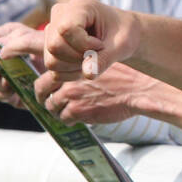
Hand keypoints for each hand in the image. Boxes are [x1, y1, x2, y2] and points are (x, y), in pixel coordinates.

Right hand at [0, 21, 47, 107]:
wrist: (68, 68)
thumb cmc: (55, 49)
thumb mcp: (42, 42)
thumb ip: (24, 42)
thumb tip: (0, 52)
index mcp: (8, 36)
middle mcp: (2, 53)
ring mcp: (4, 71)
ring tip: (9, 87)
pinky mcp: (9, 88)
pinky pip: (0, 94)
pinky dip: (5, 96)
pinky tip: (15, 94)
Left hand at [33, 63, 160, 124]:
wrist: (139, 89)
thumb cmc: (125, 76)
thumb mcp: (101, 61)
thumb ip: (83, 67)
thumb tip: (71, 72)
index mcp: (72, 67)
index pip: (45, 76)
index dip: (44, 85)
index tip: (46, 90)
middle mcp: (68, 80)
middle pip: (42, 92)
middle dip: (43, 98)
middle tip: (48, 103)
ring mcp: (72, 96)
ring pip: (52, 107)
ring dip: (58, 111)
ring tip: (68, 112)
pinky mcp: (79, 111)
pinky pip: (65, 119)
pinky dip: (69, 120)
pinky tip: (79, 118)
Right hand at [43, 0, 138, 82]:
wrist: (122, 35)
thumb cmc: (124, 34)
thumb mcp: (122, 45)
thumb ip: (106, 58)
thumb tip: (88, 74)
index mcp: (80, 4)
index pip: (66, 29)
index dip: (84, 44)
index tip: (101, 44)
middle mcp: (60, 13)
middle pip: (54, 46)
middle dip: (79, 58)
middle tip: (98, 53)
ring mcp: (52, 30)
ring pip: (51, 61)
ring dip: (75, 67)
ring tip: (92, 59)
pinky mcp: (49, 46)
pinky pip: (53, 71)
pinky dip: (71, 74)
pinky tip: (85, 65)